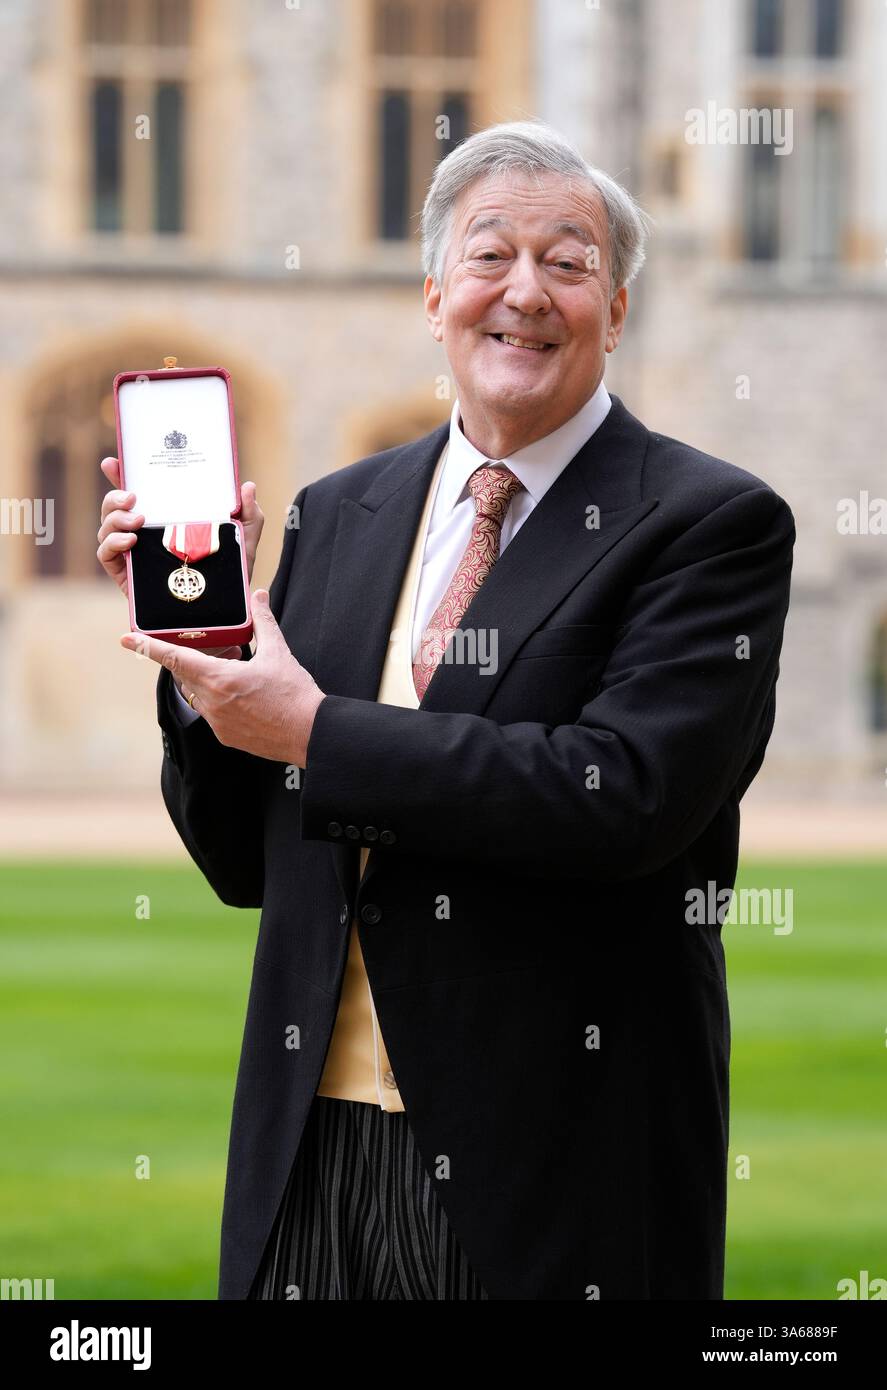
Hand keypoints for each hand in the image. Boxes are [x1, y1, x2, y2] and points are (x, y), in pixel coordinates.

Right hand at [98, 454, 265, 678]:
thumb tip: (246, 486)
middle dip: (115, 496)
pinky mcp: (125, 575)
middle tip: (133, 497)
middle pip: (114, 507)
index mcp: (164, 518)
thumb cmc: (228, 575)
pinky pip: (105, 554)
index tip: (114, 461)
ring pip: (106, 527)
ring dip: (114, 518)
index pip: (138, 492)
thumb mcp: (242, 542)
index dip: (120, 475)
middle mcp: (143, 533)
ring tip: (137, 520)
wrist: (219, 615)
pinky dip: (112, 544)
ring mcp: (132, 554)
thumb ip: (248, 515)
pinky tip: (130, 541)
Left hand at [120, 589, 324, 765]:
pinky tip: (244, 698)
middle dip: (192, 662)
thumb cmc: (294, 695)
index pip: (174, 658)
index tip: (126, 639)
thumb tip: (258, 596)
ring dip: (208, 681)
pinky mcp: (226, 737)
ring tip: (236, 674)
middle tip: (211, 652)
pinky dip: (220, 701)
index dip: (147, 647)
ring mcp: (217, 723)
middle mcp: (211, 702)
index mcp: (219, 678)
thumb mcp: (279, 653)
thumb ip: (263, 622)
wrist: (310, 734)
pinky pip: (212, 713)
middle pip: (186, 675)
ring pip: (199, 694)